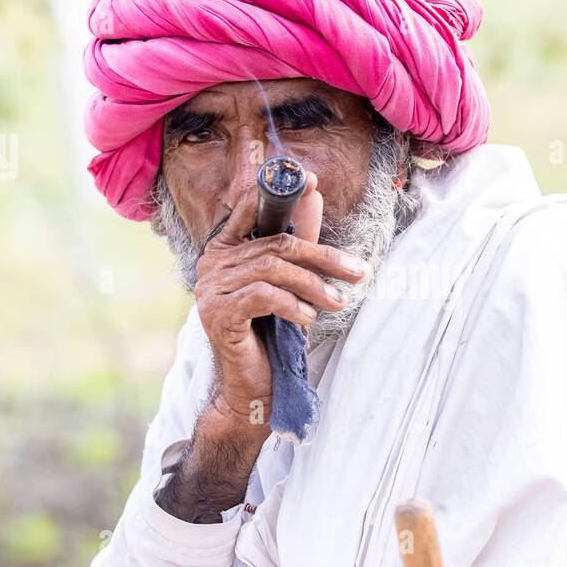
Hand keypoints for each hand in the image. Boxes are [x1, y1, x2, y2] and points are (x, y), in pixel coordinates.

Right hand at [194, 173, 366, 426]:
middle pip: (275, 244)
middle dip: (322, 256)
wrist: (251, 385)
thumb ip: (299, 240)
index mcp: (225, 250)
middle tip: (357, 271)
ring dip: (313, 285)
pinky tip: (308, 319)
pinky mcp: (216, 313)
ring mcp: (209, 288)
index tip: (312, 180)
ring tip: (339, 303)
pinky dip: (292, 305)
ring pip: (272, 269)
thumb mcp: (290, 282)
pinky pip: (262, 296)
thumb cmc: (270, 332)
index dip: (279, 193)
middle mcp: (211, 264)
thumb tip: (314, 194)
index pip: (249, 210)